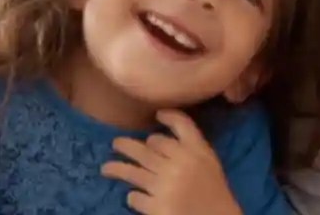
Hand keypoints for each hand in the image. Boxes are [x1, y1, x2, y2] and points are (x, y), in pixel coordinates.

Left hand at [102, 110, 240, 214]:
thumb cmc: (214, 191)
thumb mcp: (210, 162)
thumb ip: (192, 147)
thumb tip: (157, 138)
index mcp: (198, 151)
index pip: (181, 125)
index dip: (167, 117)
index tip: (157, 115)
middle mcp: (180, 163)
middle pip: (149, 147)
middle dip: (128, 145)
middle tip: (116, 144)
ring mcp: (165, 185)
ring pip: (133, 172)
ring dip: (116, 168)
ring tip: (106, 168)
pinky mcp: (156, 207)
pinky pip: (135, 197)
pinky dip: (132, 196)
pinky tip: (133, 196)